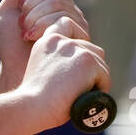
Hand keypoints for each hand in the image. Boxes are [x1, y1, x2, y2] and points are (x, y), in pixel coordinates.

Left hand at [0, 0, 89, 89]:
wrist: (15, 72)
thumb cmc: (10, 46)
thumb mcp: (7, 10)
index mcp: (51, 0)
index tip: (21, 7)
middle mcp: (67, 8)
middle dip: (32, 5)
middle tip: (22, 25)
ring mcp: (76, 21)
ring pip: (60, 3)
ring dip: (37, 18)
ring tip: (27, 36)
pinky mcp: (80, 36)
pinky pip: (67, 19)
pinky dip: (46, 27)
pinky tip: (39, 41)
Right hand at [21, 17, 111, 131]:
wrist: (30, 109)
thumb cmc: (34, 103)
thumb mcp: (41, 74)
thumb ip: (57, 63)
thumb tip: (76, 70)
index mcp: (47, 41)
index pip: (67, 25)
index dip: (77, 42)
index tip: (75, 64)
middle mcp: (61, 41)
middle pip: (91, 49)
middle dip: (90, 70)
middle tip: (79, 88)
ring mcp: (75, 49)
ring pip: (100, 64)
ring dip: (95, 81)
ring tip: (82, 95)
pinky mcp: (87, 60)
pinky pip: (105, 76)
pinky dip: (101, 90)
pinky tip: (88, 99)